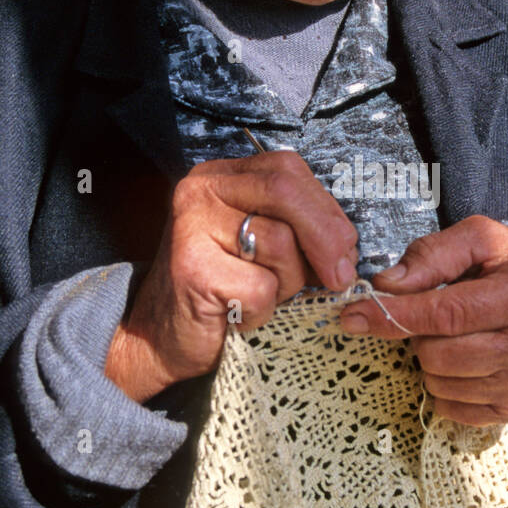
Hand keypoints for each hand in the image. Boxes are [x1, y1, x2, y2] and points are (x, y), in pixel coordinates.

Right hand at [105, 151, 357, 401]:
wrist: (160, 338)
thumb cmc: (222, 291)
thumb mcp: (260, 246)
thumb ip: (296, 226)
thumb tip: (347, 242)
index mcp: (221, 177)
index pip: (288, 169)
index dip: (327, 208)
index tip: (345, 245)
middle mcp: (201, 190)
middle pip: (286, 191)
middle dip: (326, 236)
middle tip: (340, 275)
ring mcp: (192, 227)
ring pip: (280, 243)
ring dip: (289, 283)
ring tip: (261, 296)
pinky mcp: (193, 269)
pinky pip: (262, 287)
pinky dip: (264, 311)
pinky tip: (241, 315)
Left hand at [339, 215, 507, 425]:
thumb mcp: (482, 240)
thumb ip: (433, 254)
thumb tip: (387, 285)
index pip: (444, 313)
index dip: (392, 316)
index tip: (351, 315)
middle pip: (435, 355)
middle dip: (420, 336)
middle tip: (439, 317)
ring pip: (439, 385)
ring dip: (432, 362)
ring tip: (458, 338)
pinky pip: (452, 409)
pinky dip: (446, 387)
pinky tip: (466, 363)